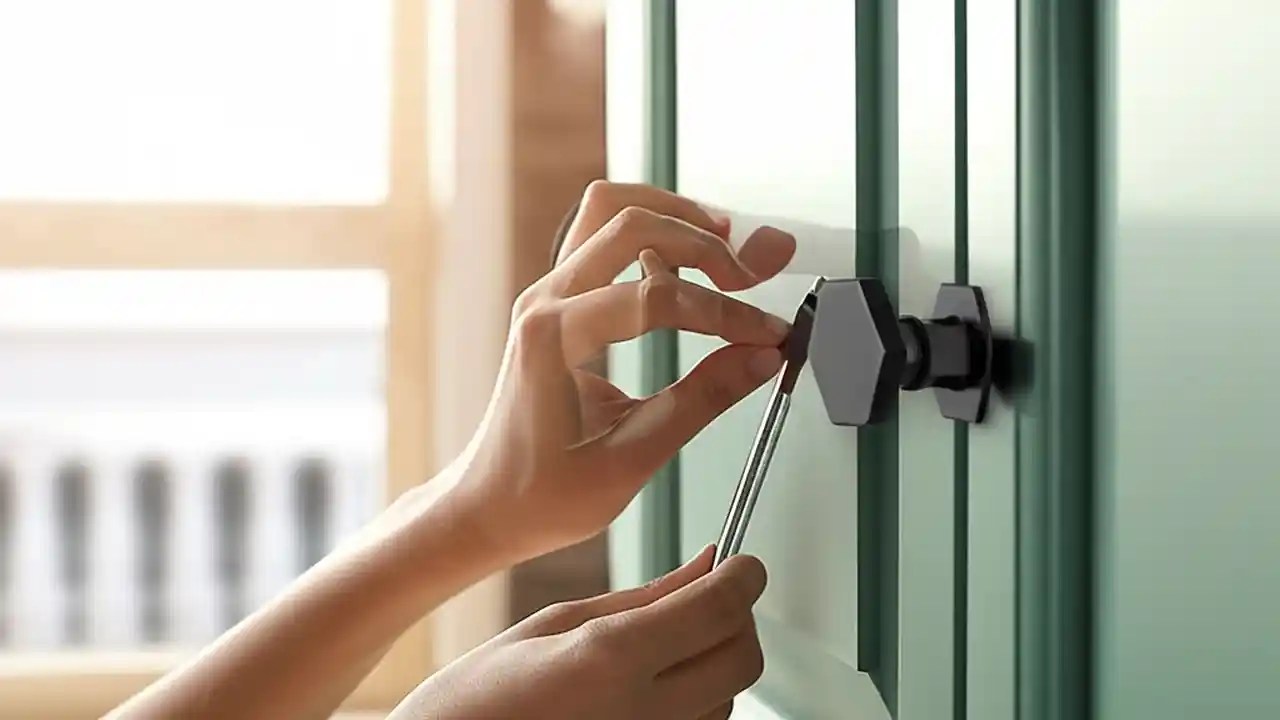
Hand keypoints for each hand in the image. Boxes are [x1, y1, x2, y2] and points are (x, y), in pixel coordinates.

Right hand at [390, 546, 766, 719]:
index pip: (718, 609)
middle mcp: (643, 716)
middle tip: (707, 598)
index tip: (744, 565)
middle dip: (736, 619)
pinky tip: (652, 687)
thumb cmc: (473, 703)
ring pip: (728, 699)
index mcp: (609, 660)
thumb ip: (640, 598)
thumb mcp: (548, 627)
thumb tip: (704, 566)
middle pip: (742, 658)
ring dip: (714, 662)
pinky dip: (696, 703)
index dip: (744, 578)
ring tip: (662, 647)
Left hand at [444, 181, 795, 562]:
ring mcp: (549, 294)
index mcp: (551, 340)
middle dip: (705, 244)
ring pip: (611, 209)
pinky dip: (655, 233)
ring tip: (728, 246)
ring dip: (676, 217)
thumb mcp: (630, 460)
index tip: (768, 334)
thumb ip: (700, 401)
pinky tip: (691, 263)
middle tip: (755, 278)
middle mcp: (544, 302)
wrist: (488, 504)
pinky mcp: (561, 299)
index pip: (656, 299)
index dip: (724, 314)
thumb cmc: (539, 493)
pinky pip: (604, 235)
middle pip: (632, 223)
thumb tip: (758, 358)